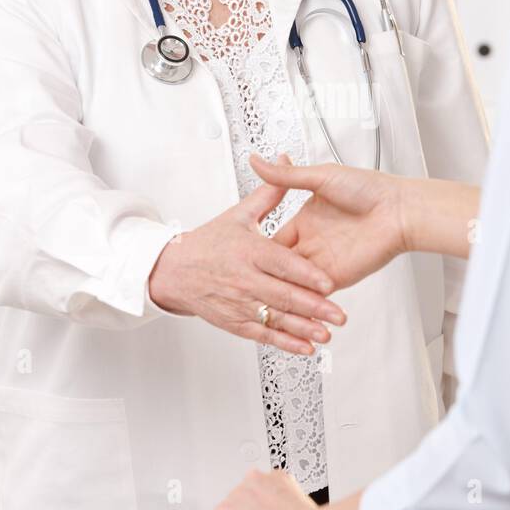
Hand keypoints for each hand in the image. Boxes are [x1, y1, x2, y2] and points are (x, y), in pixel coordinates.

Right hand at [148, 162, 345, 354]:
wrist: (172, 270)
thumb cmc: (207, 243)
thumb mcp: (238, 214)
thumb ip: (269, 192)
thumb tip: (283, 161)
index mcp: (249, 250)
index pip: (282, 263)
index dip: (306, 275)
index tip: (327, 282)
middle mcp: (244, 278)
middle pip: (283, 295)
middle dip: (313, 307)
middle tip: (338, 314)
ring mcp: (239, 303)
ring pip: (275, 318)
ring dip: (302, 328)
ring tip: (326, 334)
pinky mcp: (235, 322)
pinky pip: (262, 334)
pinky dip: (283, 342)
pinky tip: (304, 347)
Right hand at [248, 152, 407, 290]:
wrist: (399, 209)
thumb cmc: (368, 190)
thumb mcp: (321, 177)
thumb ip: (286, 176)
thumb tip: (258, 160)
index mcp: (304, 222)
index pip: (272, 241)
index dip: (256, 250)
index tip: (236, 258)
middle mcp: (311, 245)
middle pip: (278, 266)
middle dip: (260, 275)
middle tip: (238, 282)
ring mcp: (323, 264)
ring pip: (292, 284)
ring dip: (277, 291)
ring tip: (252, 299)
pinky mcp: (337, 279)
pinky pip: (312, 295)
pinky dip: (299, 302)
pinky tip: (281, 305)